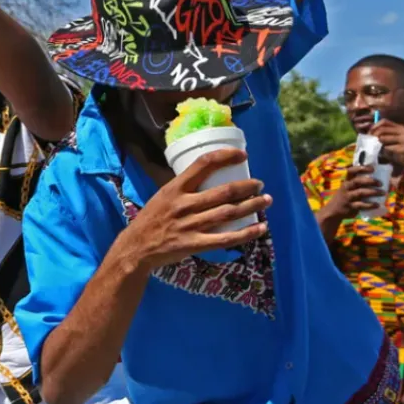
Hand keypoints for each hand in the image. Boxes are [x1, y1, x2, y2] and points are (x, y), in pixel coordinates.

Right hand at [118, 149, 271, 270]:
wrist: (136, 248)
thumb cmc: (151, 220)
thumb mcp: (162, 196)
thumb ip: (184, 189)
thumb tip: (209, 178)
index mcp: (175, 188)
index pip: (203, 164)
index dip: (226, 157)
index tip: (242, 156)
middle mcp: (184, 204)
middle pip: (225, 191)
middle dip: (248, 186)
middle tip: (260, 184)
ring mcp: (190, 225)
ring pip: (229, 213)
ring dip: (252, 206)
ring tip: (266, 200)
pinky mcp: (195, 243)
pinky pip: (226, 238)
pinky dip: (246, 233)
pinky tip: (260, 228)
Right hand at [319, 165, 381, 221]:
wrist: (333, 211)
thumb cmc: (347, 196)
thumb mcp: (349, 188)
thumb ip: (360, 184)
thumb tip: (382, 180)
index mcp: (347, 181)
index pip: (351, 171)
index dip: (361, 168)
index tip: (372, 169)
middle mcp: (346, 187)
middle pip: (357, 181)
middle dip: (370, 181)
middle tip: (381, 183)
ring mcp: (347, 197)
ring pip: (360, 192)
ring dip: (373, 192)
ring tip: (383, 193)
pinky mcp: (350, 207)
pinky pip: (361, 205)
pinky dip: (370, 205)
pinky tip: (377, 204)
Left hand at [372, 120, 403, 173]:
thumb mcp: (401, 140)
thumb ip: (389, 136)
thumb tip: (371, 134)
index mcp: (402, 128)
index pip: (384, 122)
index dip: (374, 127)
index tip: (369, 134)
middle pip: (382, 130)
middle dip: (373, 136)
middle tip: (371, 143)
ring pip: (383, 139)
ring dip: (379, 146)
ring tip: (382, 151)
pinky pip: (387, 150)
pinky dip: (385, 154)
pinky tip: (390, 157)